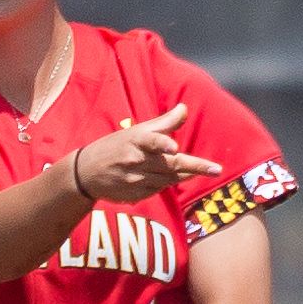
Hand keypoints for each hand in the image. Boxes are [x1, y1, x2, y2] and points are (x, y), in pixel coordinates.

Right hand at [72, 102, 222, 202]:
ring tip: (206, 169)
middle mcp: (136, 160)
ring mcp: (135, 180)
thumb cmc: (116, 146)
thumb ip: (164, 123)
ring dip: (186, 174)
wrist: (86, 173)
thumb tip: (184, 108)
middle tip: (216, 169)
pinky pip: (159, 189)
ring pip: (169, 178)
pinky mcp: (135, 195)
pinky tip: (172, 177)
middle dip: (194, 166)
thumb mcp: (137, 131)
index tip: (173, 147)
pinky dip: (169, 182)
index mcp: (136, 140)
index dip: (162, 143)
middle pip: (170, 164)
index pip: (151, 141)